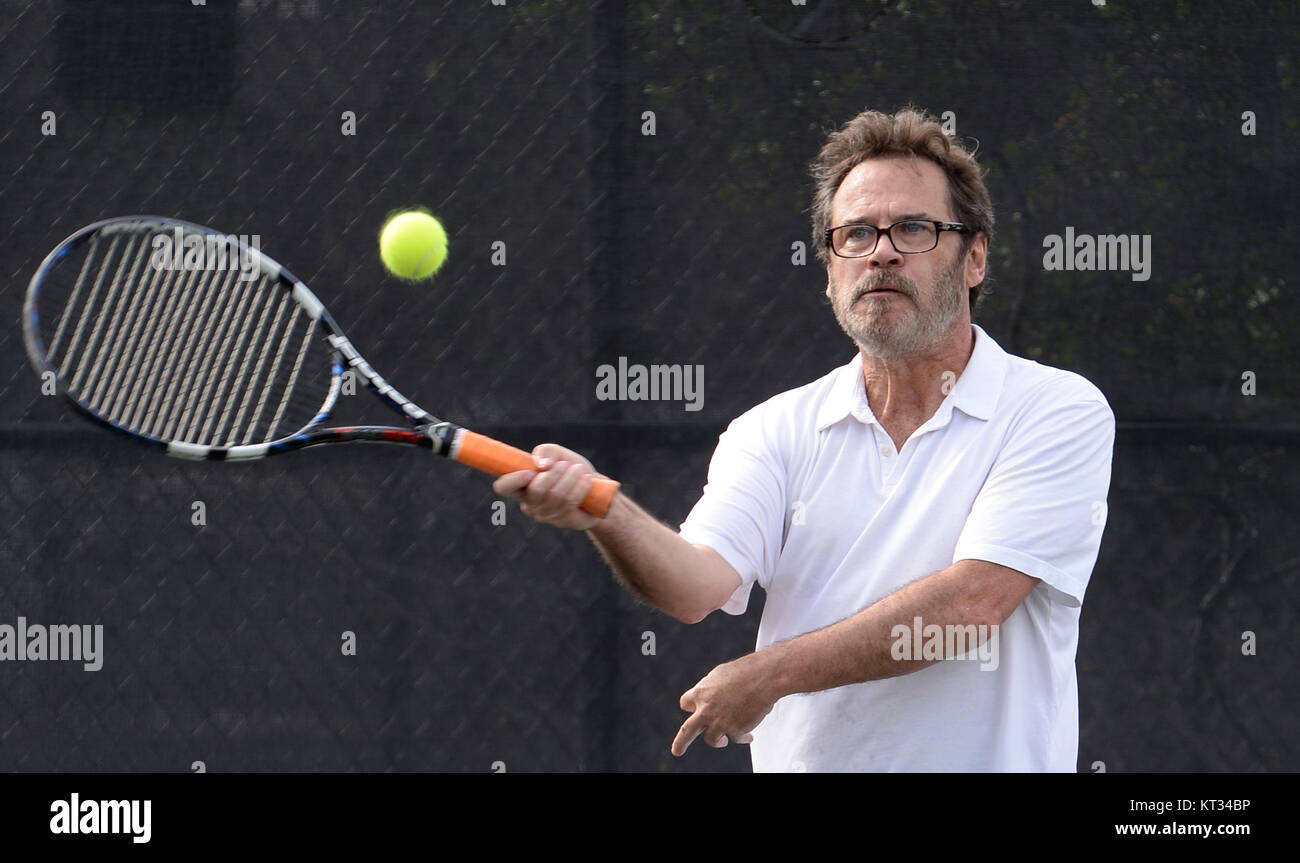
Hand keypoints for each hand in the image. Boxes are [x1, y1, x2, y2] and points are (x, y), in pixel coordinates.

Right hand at [492, 443, 606, 530]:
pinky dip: (580, 486)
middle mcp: (531, 504)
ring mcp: (548, 516)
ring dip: (570, 477)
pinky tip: (587, 479)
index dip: (512, 480)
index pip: (504, 487)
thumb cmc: (570, 469)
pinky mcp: (566, 521)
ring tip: (579, 469)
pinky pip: (571, 502)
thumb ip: (546, 452)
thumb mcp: (558, 454)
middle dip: (553, 474)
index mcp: (522, 486)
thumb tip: (542, 465)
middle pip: (536, 491)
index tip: (529, 472)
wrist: (597, 488)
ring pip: (556, 496)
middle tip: (565, 464)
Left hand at [672, 652, 779, 756]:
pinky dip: (743, 737)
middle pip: (686, 731)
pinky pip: (736, 738)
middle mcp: (706, 709)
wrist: (764, 677)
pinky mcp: (735, 730)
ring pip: (711, 739)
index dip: (692, 707)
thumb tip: (707, 695)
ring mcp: (720, 722)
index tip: (694, 710)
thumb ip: (710, 688)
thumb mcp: (719, 674)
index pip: (686, 703)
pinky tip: (748, 736)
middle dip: (680, 743)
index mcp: (701, 693)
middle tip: (677, 751)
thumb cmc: (745, 671)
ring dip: (718, 741)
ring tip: (723, 741)